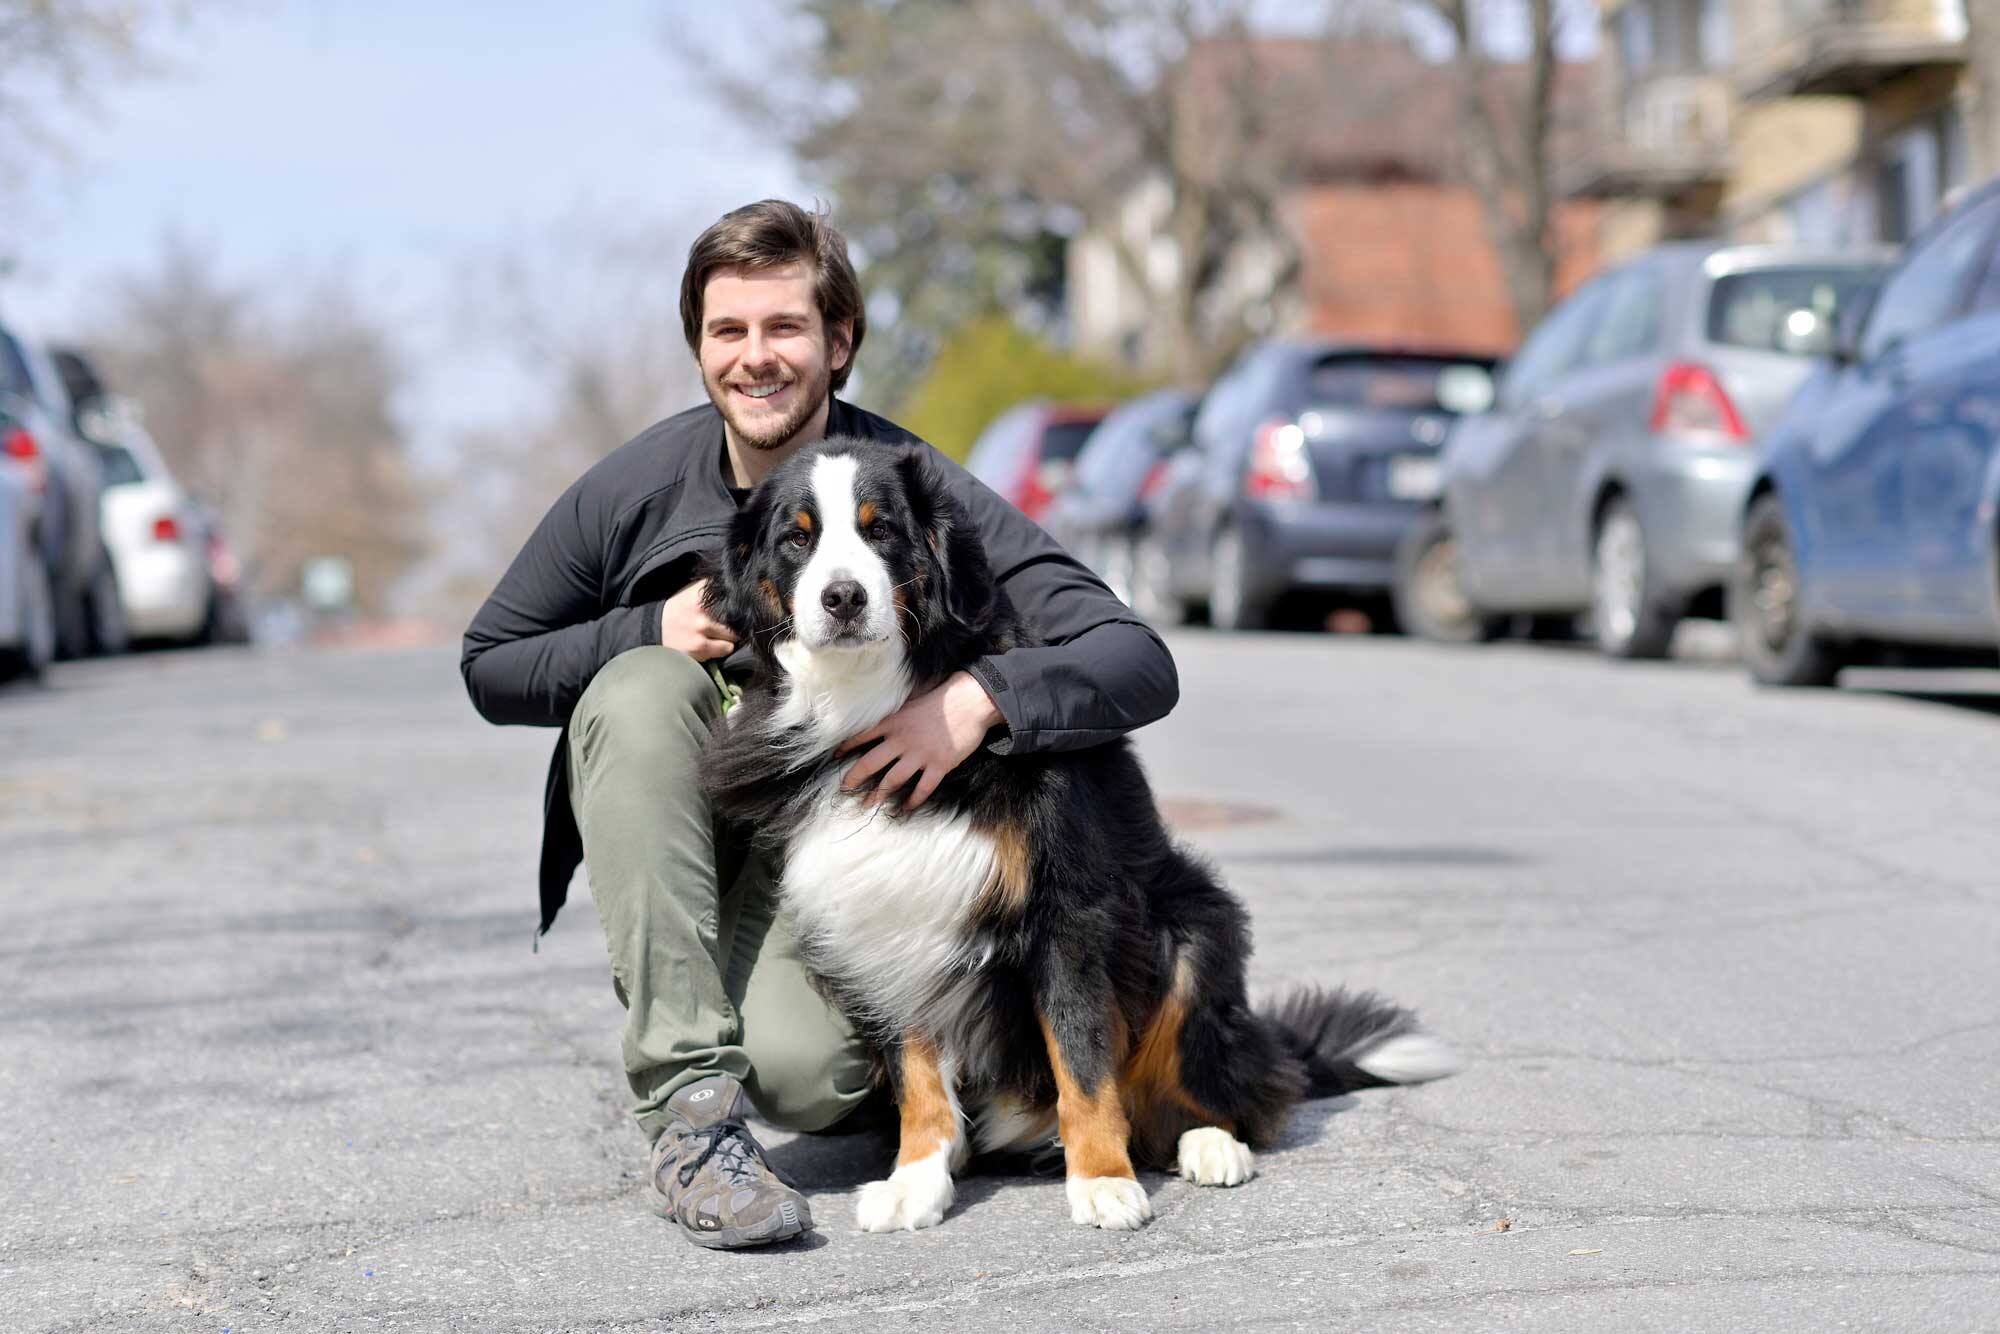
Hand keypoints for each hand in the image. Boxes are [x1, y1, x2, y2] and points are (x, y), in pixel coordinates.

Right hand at [661, 579, 738, 661]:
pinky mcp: (700, 647)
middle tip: (729, 624)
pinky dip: (722, 648)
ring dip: (729, 637)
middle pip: (738, 618)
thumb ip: (713, 588)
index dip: (740, 603)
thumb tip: (737, 586)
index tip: (742, 606)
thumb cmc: (678, 609)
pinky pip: (725, 649)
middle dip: (736, 622)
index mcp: (701, 593)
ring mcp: (701, 629)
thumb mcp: (692, 591)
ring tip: (719, 635)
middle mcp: (703, 610)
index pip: (733, 595)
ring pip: (734, 636)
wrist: (655, 628)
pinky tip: (712, 644)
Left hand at [839, 671, 1003, 810]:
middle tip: (845, 790)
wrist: (970, 702)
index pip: (862, 736)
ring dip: (878, 795)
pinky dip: (913, 801)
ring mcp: (920, 755)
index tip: (836, 757)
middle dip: (854, 779)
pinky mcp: (939, 765)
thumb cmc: (941, 699)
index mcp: (893, 722)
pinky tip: (905, 808)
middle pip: (870, 763)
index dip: (847, 747)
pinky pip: (923, 789)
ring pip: (892, 780)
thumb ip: (895, 712)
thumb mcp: (911, 700)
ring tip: (868, 806)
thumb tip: (880, 716)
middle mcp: (902, 740)